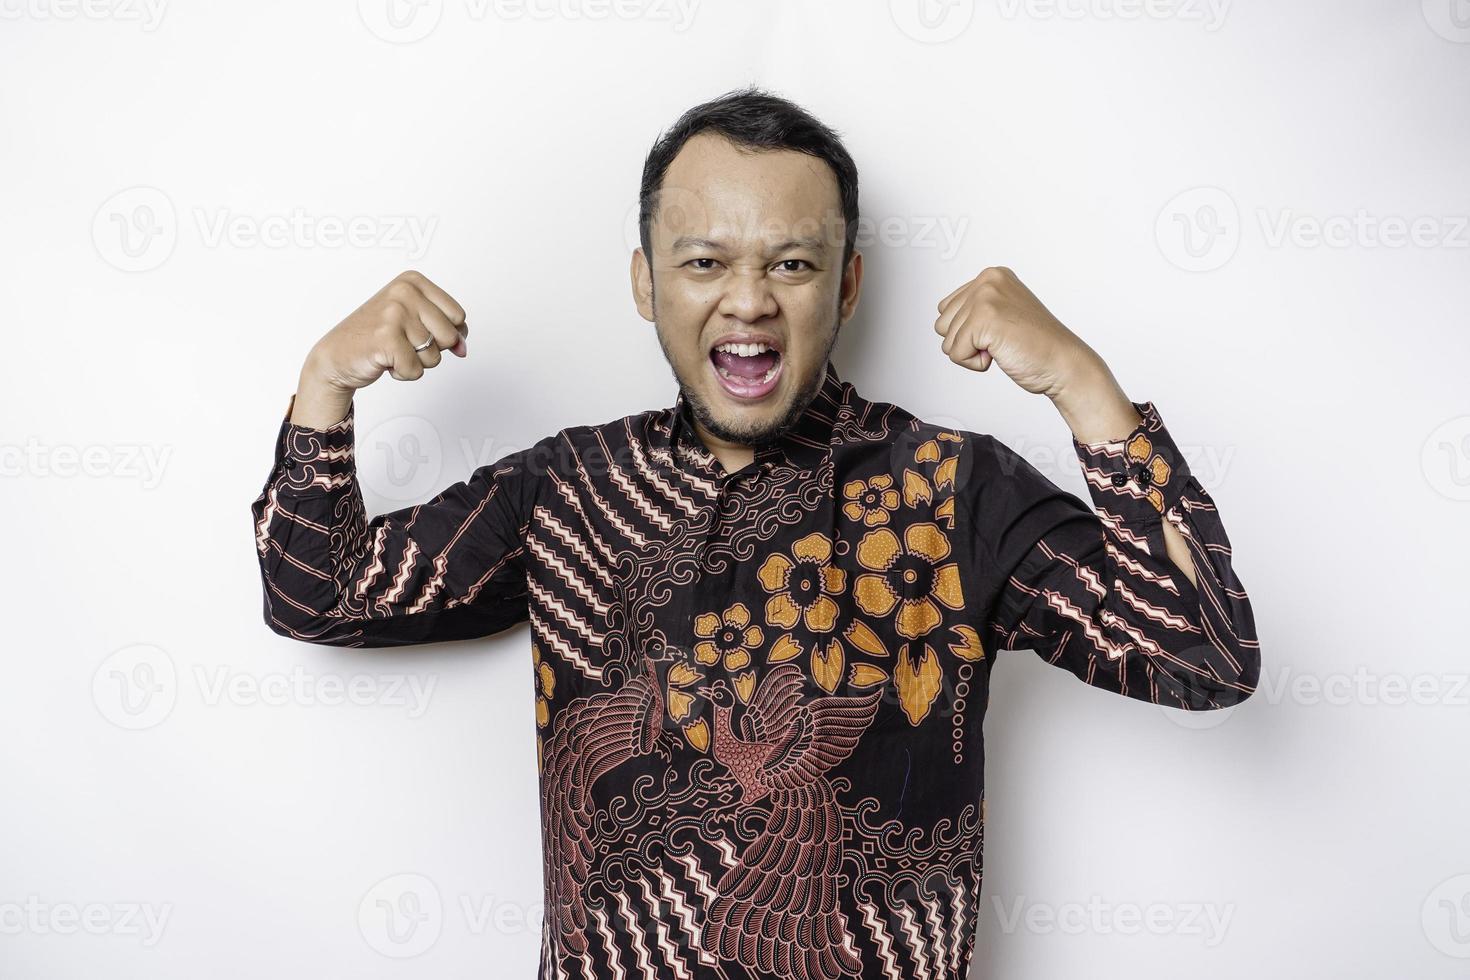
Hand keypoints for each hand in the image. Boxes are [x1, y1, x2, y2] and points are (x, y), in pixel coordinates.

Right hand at [290, 270, 468, 427]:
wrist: (337, 355)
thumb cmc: (378, 337)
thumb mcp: (414, 322)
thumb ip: (446, 329)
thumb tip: (463, 349)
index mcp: (413, 281)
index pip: (458, 316)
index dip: (446, 334)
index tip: (421, 333)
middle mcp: (404, 292)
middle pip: (450, 336)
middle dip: (431, 350)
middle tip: (403, 343)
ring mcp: (394, 313)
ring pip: (434, 357)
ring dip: (415, 362)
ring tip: (392, 351)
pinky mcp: (386, 338)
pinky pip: (417, 370)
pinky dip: (403, 373)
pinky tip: (385, 361)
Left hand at [933, 266, 1138, 442]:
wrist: (1063, 363)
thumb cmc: (1037, 345)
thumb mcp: (1002, 313)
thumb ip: (974, 308)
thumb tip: (942, 319)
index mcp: (992, 276)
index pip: (947, 309)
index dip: (968, 331)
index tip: (1001, 331)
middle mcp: (988, 280)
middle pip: (942, 324)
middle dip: (967, 341)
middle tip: (1002, 340)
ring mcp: (985, 297)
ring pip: (947, 340)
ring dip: (971, 352)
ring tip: (1003, 346)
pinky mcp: (984, 319)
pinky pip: (955, 354)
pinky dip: (975, 363)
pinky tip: (1001, 354)